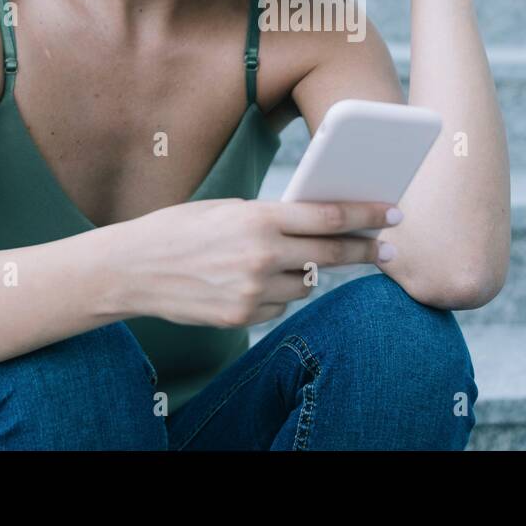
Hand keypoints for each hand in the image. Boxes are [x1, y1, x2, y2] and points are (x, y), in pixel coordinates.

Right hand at [114, 198, 397, 327]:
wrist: (132, 269)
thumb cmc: (181, 229)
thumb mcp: (228, 209)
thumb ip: (272, 216)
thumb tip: (320, 221)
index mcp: (257, 218)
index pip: (327, 216)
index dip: (366, 214)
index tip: (393, 212)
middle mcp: (260, 255)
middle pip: (330, 253)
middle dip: (364, 250)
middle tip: (388, 249)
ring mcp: (251, 290)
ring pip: (306, 283)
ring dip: (306, 272)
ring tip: (280, 260)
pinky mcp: (242, 316)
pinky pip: (279, 304)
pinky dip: (276, 292)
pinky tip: (250, 280)